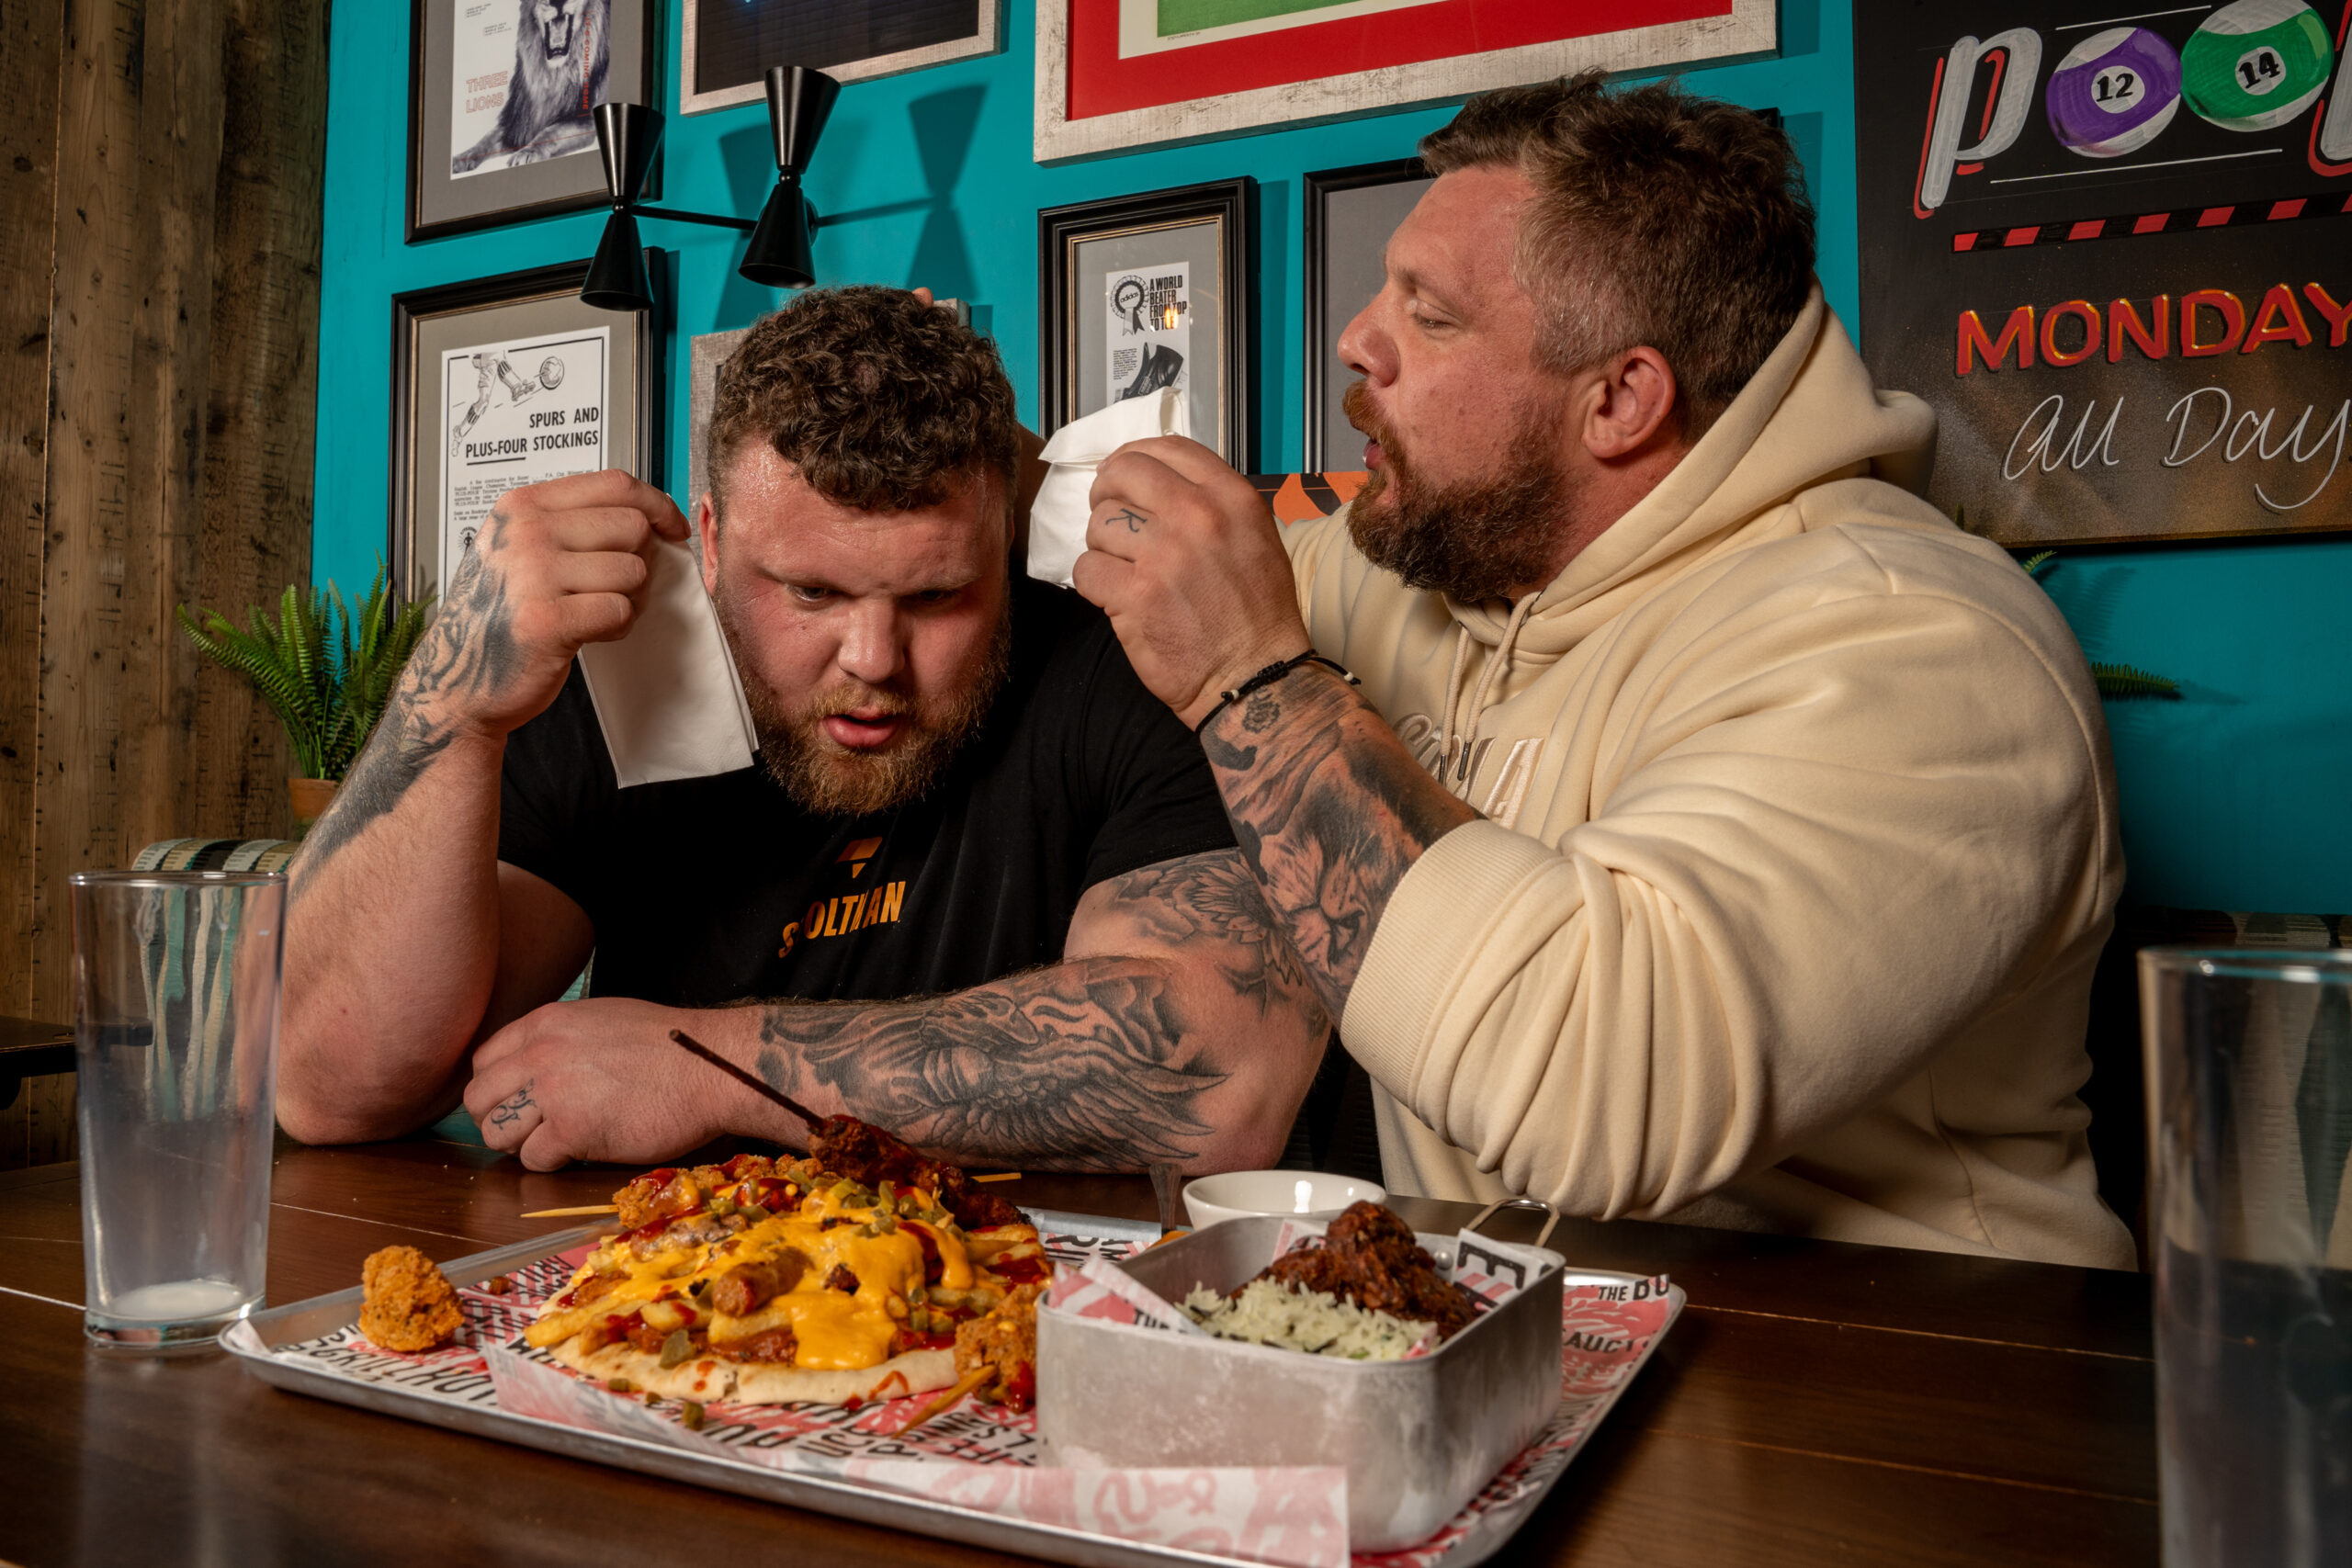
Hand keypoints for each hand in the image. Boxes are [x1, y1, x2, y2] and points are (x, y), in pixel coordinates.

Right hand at [419, 469, 690, 742]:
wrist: (457, 680)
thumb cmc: (497, 617)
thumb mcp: (520, 550)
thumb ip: (573, 524)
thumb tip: (647, 515)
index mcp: (522, 506)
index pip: (613, 484)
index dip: (656, 504)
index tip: (671, 526)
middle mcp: (525, 533)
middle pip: (631, 525)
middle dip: (639, 559)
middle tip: (613, 585)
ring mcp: (533, 575)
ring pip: (632, 570)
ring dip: (628, 598)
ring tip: (594, 611)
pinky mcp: (547, 621)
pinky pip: (620, 610)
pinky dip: (617, 627)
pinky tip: (589, 633)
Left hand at [462, 998, 748, 1169]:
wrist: (711, 1067)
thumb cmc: (671, 1046)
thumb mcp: (603, 1019)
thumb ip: (560, 1039)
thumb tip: (535, 1066)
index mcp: (546, 1023)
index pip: (484, 1060)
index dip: (498, 1088)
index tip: (519, 1102)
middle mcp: (540, 1053)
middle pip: (479, 1100)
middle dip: (499, 1120)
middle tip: (531, 1130)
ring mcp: (553, 1092)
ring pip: (496, 1133)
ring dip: (521, 1145)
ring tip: (554, 1142)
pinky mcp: (571, 1130)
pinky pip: (534, 1159)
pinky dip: (552, 1163)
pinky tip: (580, 1151)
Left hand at [1070, 436, 1310, 726]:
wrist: (1257, 677)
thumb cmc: (1257, 614)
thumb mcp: (1255, 538)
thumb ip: (1211, 503)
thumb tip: (1155, 481)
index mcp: (1231, 498)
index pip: (1167, 448)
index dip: (1134, 457)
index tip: (1122, 476)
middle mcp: (1198, 517)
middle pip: (1123, 474)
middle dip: (1107, 494)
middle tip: (1110, 520)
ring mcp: (1164, 555)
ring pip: (1100, 523)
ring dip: (1103, 547)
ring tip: (1125, 570)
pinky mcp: (1135, 595)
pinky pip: (1086, 569)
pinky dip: (1094, 585)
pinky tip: (1117, 598)